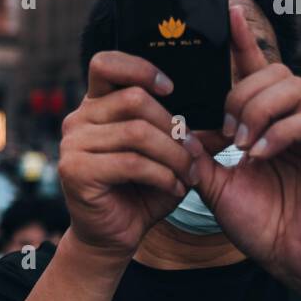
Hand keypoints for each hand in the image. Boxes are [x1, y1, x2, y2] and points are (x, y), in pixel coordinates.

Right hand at [58, 51, 198, 259]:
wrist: (113, 235)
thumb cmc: (141, 191)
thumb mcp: (166, 154)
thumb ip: (186, 132)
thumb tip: (228, 112)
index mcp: (96, 106)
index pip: (106, 64)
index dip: (141, 68)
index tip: (171, 89)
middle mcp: (78, 119)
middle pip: (133, 99)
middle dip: (173, 127)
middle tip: (194, 152)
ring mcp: (72, 144)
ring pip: (137, 132)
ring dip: (173, 155)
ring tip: (189, 174)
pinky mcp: (76, 171)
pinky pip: (130, 162)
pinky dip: (162, 175)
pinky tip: (174, 188)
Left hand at [192, 6, 300, 287]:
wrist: (296, 262)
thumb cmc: (263, 225)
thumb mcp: (216, 187)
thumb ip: (198, 155)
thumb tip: (176, 126)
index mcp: (267, 124)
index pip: (255, 72)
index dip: (243, 42)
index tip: (227, 14)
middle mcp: (297, 121)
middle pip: (274, 73)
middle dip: (241, 95)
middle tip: (226, 132)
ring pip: (293, 88)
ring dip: (258, 111)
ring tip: (242, 145)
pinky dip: (279, 133)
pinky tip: (260, 155)